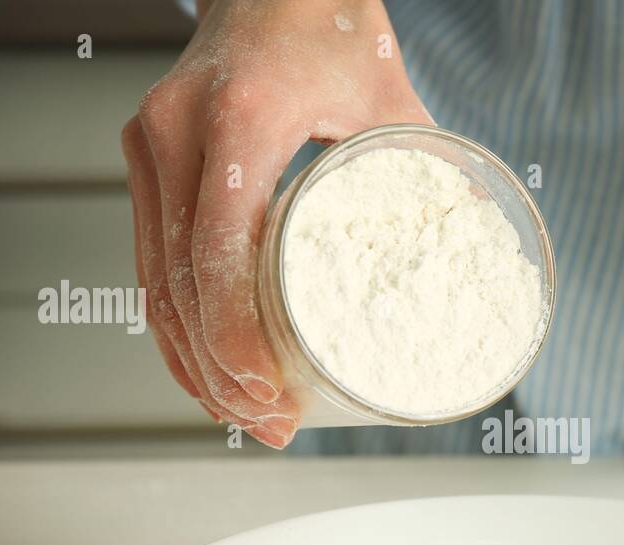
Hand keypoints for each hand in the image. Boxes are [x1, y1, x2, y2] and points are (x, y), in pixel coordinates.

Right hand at [121, 0, 432, 446]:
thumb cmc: (330, 25)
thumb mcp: (391, 97)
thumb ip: (431, 170)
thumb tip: (475, 244)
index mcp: (240, 119)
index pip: (218, 250)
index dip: (236, 335)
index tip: (270, 390)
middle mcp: (178, 132)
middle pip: (178, 284)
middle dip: (220, 371)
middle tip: (269, 425)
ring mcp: (152, 146)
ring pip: (154, 281)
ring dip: (193, 362)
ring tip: (244, 415)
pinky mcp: (148, 162)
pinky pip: (151, 259)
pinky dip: (176, 323)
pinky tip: (205, 368)